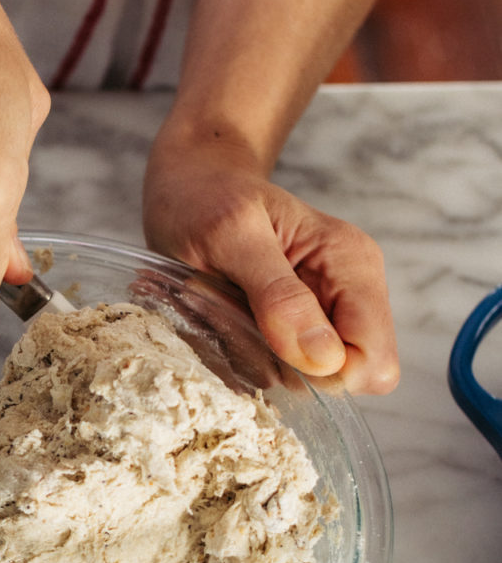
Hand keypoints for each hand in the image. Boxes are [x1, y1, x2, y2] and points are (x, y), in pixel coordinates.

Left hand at [143, 127, 399, 393]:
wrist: (191, 182)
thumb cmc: (206, 198)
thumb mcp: (231, 236)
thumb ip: (278, 296)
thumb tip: (325, 360)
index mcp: (351, 264)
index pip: (371, 361)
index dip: (321, 373)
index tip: (266, 343)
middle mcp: (348, 292)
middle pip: (345, 379)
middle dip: (286, 367)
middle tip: (236, 322)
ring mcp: (323, 311)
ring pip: (307, 380)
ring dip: (257, 359)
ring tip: (223, 312)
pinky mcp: (295, 326)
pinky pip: (280, 369)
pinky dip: (246, 356)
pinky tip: (223, 319)